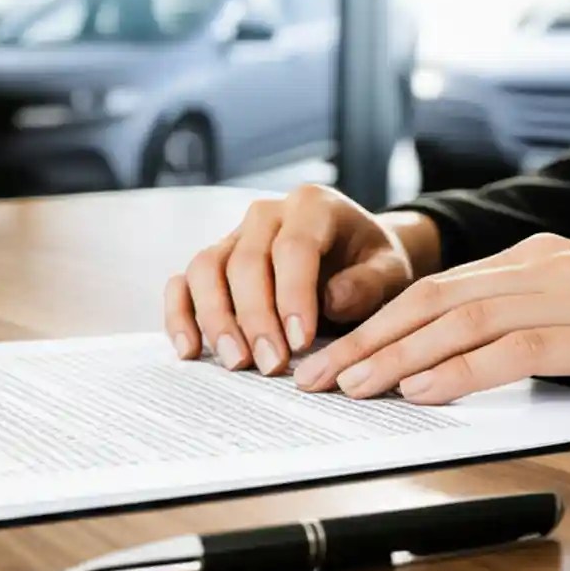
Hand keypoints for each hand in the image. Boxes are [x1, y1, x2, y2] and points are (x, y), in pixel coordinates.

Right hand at [164, 184, 441, 374]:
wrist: (354, 258)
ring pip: (205, 269)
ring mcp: (232, 237)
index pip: (293, 247)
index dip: (293, 295)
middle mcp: (264, 215)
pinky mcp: (212, 263)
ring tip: (236, 362)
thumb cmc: (371, 267)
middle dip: (256, 318)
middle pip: (245, 261)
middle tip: (271, 365)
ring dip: (215, 319)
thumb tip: (331, 301)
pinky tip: (190, 350)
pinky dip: (180, 315)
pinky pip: (183, 283)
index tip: (301, 342)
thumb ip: (368, 285)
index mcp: (311, 206)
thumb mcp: (389, 272)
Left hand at [298, 233, 569, 403]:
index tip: (330, 355)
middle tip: (316, 376)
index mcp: (531, 259)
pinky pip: (516, 348)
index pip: (433, 289)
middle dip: (366, 340)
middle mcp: (542, 268)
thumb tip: (450, 353)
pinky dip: (462, 370)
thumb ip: (521, 314)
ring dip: (397, 356)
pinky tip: (422, 390)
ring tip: (351, 385)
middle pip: (431, 301)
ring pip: (461, 320)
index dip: (374, 323)